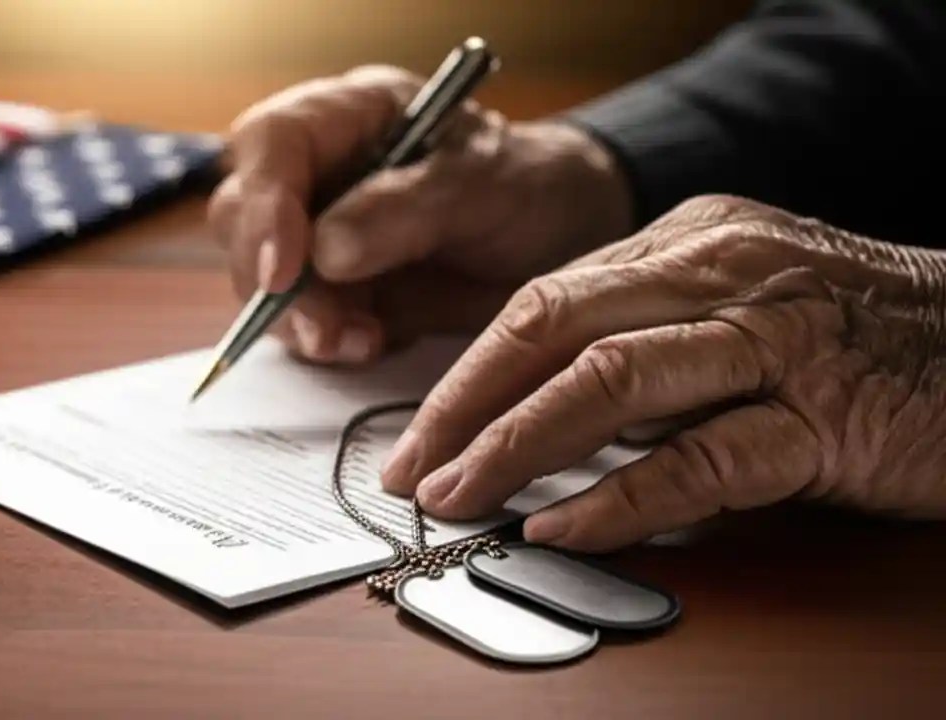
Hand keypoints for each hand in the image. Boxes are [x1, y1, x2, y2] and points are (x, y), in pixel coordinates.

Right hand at [207, 65, 631, 363]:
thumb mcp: (482, 184)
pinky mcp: (332, 291)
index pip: (272, 143)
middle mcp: (317, 173)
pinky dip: (324, 342)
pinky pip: (300, 321)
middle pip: (244, 218)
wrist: (559, 237)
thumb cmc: (525, 186)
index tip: (286, 270)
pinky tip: (368, 344)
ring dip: (299, 322)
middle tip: (323, 329)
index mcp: (347, 116)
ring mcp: (317, 234)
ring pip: (262, 280)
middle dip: (275, 282)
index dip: (266, 205)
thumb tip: (325, 252)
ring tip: (360, 341)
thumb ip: (406, 209)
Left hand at [381, 194, 945, 550]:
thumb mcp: (729, 303)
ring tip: (463, 495)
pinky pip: (699, 460)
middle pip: (556, 328)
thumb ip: (639, 336)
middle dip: (467, 405)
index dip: (467, 374)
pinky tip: (563, 524)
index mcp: (688, 243)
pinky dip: (620, 497)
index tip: (419, 433)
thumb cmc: (845, 332)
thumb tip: (528, 407)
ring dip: (519, 444)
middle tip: (416, 469)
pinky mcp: (820, 422)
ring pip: (612, 382)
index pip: (544, 301)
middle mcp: (721, 277)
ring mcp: (772, 344)